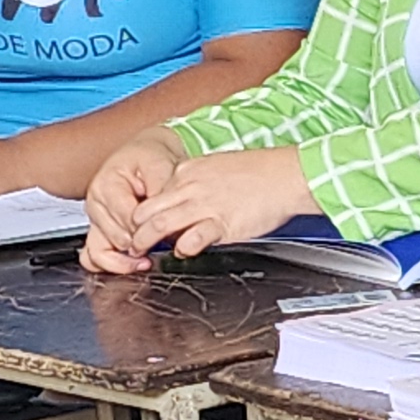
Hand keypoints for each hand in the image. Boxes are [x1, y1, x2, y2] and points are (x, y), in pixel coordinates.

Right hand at [82, 137, 182, 271]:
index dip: (147, 229)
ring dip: (124, 261)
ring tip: (146, 261)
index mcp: (106, 185)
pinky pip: (93, 258)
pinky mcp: (99, 232)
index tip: (163, 233)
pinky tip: (131, 265)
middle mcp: (96, 204)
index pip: (126, 219)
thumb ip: (161, 190)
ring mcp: (95, 220)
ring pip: (100, 253)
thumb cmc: (150, 158)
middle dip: (140, 245)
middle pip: (116, 238)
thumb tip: (163, 218)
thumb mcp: (160, 165)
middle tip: (160, 245)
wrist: (147, 155)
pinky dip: (110, 266)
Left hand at [127, 147, 311, 263]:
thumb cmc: (260, 173)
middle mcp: (191, 187)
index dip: (143, 214)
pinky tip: (181, 252)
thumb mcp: (218, 167)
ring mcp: (205, 205)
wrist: (288, 174)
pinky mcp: (222, 222)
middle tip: (131, 244)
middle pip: (147, 210)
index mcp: (189, 171)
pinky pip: (193, 237)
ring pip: (159, 224)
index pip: (153, 194)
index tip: (139, 226)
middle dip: (133, 230)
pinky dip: (181, 247)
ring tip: (141, 253)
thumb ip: (197, 182)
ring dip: (145, 241)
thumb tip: (184, 200)